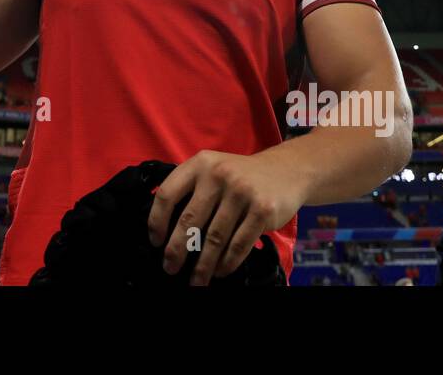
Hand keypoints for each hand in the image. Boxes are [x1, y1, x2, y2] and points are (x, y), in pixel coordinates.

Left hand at [147, 150, 303, 285]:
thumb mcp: (213, 169)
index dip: (157, 221)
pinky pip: (239, 244)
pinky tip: (220, 271)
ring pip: (215, 237)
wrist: (286, 170)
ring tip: (196, 280)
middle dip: (177, 250)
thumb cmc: (241, 176)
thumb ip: (191, 188)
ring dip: (203, 265)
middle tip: (170, 267)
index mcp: (200, 163)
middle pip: (189, 220)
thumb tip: (165, 228)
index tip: (156, 242)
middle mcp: (219, 174)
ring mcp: (242, 192)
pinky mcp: (262, 210)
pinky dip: (227, 262)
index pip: (168, 194)